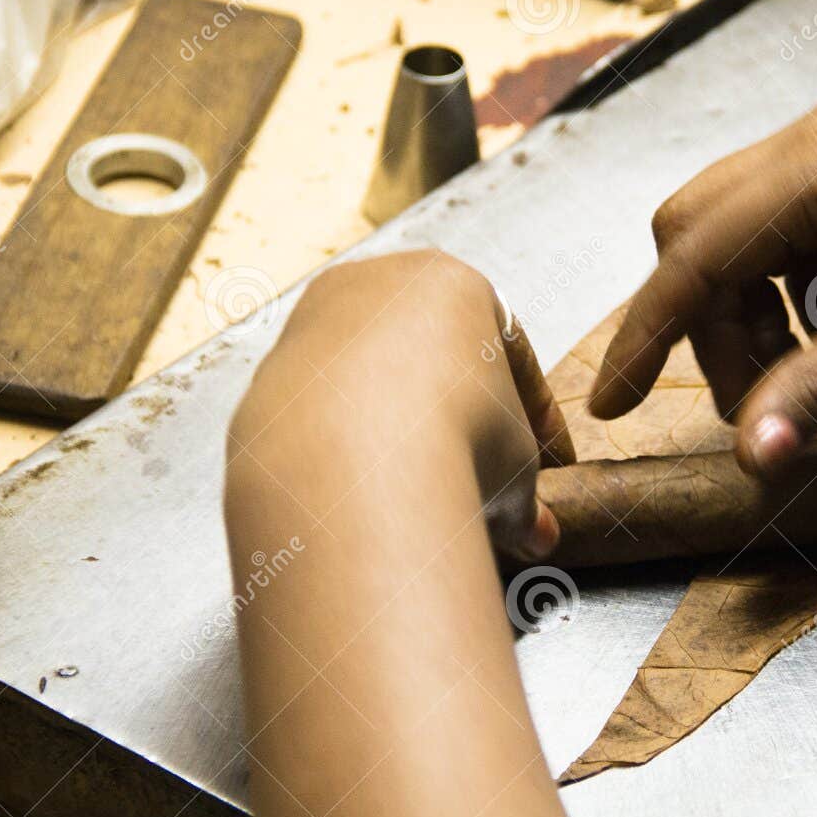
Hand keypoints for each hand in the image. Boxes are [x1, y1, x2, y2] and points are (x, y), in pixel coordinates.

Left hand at [228, 249, 573, 562]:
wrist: (356, 460)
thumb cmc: (457, 439)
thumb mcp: (520, 467)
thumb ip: (526, 493)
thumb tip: (535, 534)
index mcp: (452, 282)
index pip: (509, 353)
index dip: (537, 418)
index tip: (548, 463)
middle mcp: (373, 286)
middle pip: (432, 357)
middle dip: (461, 421)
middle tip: (482, 476)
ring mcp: (311, 328)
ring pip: (371, 385)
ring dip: (402, 437)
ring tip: (425, 495)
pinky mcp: (268, 378)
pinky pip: (323, 420)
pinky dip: (349, 456)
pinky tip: (370, 498)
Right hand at [588, 97, 816, 476]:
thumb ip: (815, 393)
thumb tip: (747, 457)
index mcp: (815, 166)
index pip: (690, 259)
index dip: (644, 340)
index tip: (610, 407)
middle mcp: (814, 140)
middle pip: (700, 237)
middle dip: (706, 327)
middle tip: (752, 402)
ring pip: (743, 238)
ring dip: (750, 316)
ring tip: (802, 380)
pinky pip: (791, 234)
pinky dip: (790, 294)